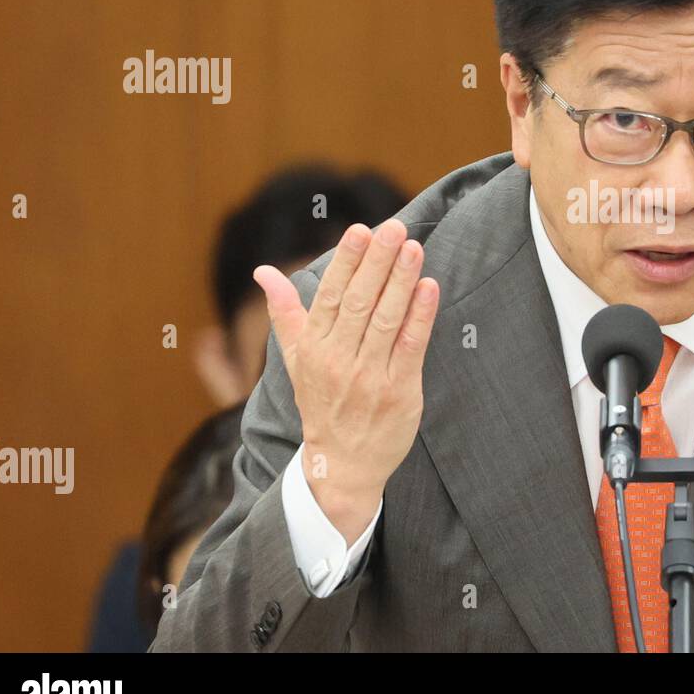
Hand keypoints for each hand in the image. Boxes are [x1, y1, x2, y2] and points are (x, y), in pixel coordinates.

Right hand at [253, 219, 439, 541]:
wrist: (341, 465)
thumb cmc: (322, 403)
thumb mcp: (295, 360)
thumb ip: (284, 312)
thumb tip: (263, 271)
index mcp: (313, 348)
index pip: (331, 296)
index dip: (347, 261)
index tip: (361, 230)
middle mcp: (338, 360)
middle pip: (360, 302)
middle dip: (378, 262)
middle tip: (396, 228)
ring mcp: (370, 377)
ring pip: (386, 321)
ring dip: (402, 282)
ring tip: (414, 248)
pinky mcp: (399, 392)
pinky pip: (410, 347)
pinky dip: (420, 316)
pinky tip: (430, 288)